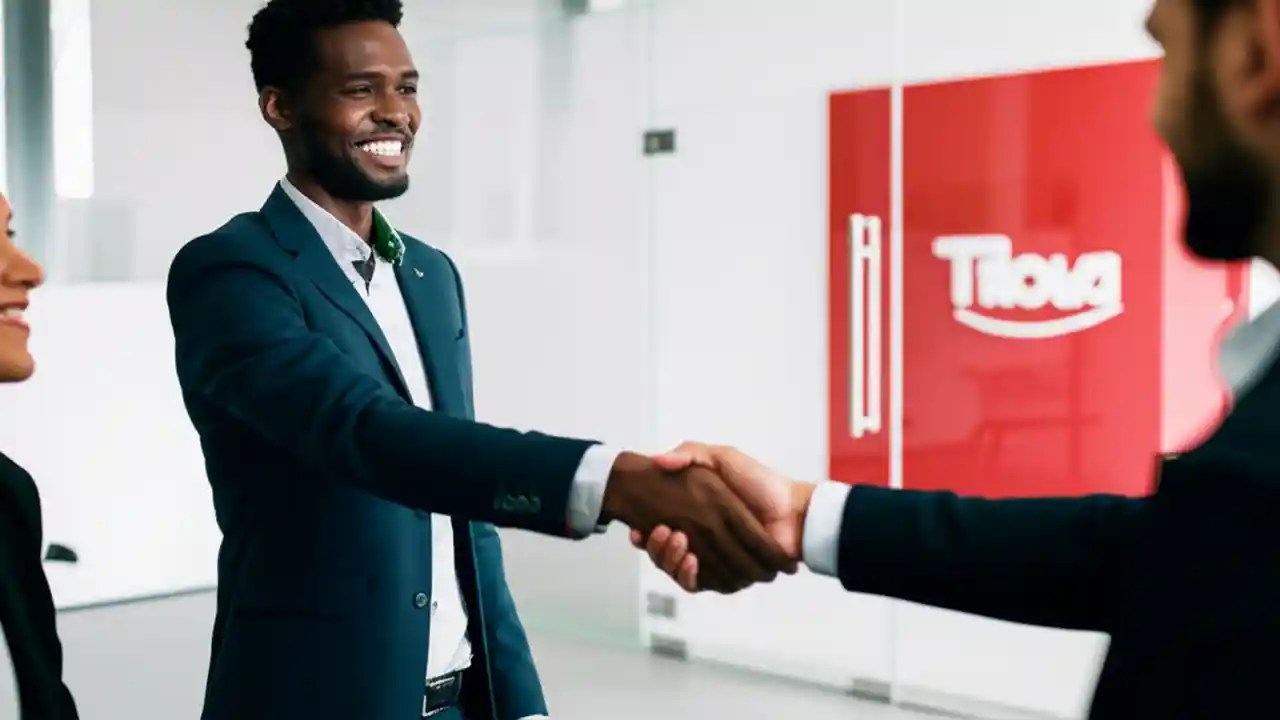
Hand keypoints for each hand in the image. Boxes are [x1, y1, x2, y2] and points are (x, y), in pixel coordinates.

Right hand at [601, 451, 791, 593]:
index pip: (657, 528)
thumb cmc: (761, 483)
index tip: (634, 526)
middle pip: (661, 552)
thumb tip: (658, 461)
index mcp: (693, 516)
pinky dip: (687, 575)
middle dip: (654, 546)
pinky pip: (696, 585)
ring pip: (674, 570)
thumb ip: (691, 454)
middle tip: (660, 531)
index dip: (642, 530)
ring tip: (676, 540)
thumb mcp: (723, 458)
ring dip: (667, 559)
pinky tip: (690, 560)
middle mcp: (698, 541)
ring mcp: (710, 560)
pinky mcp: (724, 576)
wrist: (793, 512)